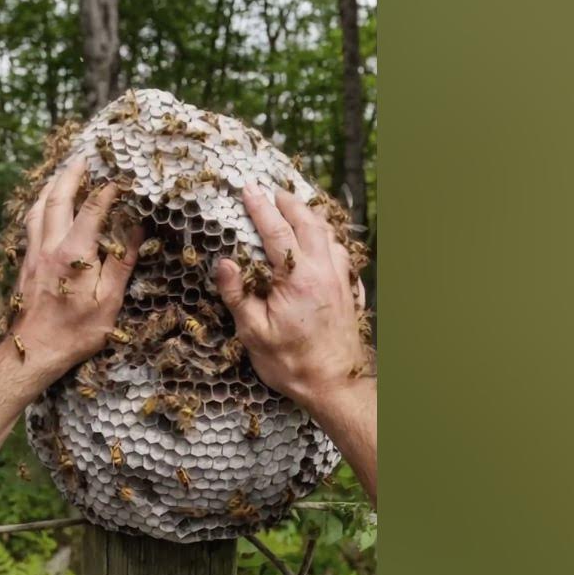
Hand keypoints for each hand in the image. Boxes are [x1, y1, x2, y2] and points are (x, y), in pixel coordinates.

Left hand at [10, 158, 142, 379]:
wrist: (33, 352)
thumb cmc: (76, 332)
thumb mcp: (109, 301)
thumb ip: (121, 262)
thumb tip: (136, 230)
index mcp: (74, 253)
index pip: (92, 209)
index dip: (107, 190)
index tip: (119, 178)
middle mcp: (50, 246)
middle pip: (57, 198)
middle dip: (71, 175)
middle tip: (83, 158)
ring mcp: (34, 254)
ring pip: (38, 208)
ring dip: (51, 186)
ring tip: (62, 174)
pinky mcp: (26, 264)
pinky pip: (30, 224)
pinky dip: (39, 207)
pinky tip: (44, 207)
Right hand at [215, 184, 368, 413]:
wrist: (335, 385)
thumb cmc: (292, 363)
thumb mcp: (254, 332)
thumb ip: (238, 294)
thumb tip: (223, 263)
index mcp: (298, 278)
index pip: (276, 230)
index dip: (260, 207)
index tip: (248, 188)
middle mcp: (324, 271)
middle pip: (308, 222)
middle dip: (289, 203)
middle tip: (273, 191)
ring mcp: (341, 280)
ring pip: (329, 234)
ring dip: (312, 217)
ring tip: (297, 208)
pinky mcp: (350, 292)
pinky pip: (342, 253)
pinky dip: (330, 238)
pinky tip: (324, 241)